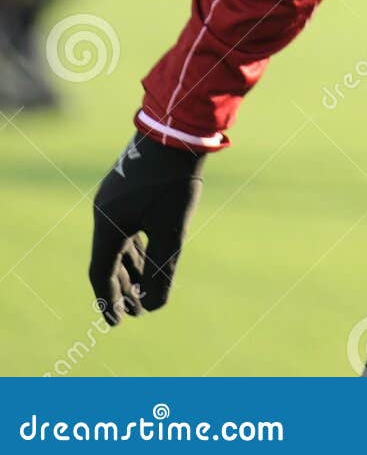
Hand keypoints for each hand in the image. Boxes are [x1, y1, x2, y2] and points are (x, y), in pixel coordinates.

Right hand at [89, 132, 206, 323]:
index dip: (109, 301)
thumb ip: (162, 269)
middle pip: (107, 261)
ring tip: (141, 292)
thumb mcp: (172, 230)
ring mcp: (112, 199)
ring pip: (116, 244)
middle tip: (134, 313)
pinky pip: (123, 228)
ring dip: (128, 269)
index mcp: (108, 225)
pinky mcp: (124, 189)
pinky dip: (132, 248)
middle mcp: (103, 213)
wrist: (177, 131)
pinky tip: (145, 258)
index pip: (101, 274)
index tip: (119, 323)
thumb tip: (154, 305)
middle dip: (121, 290)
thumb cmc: (174, 182)